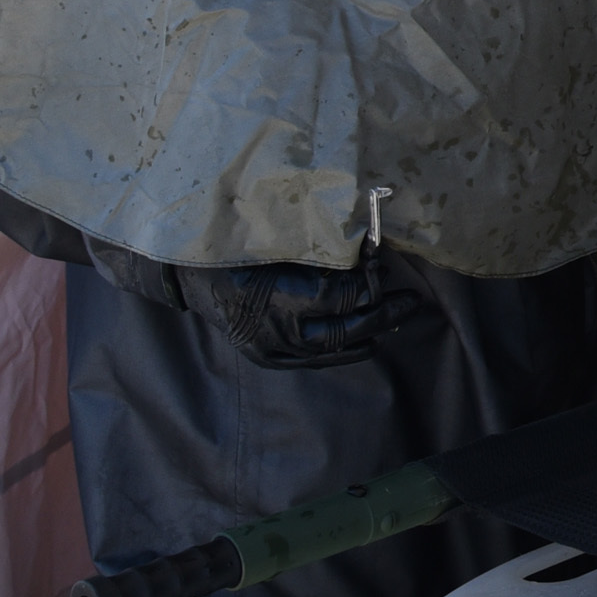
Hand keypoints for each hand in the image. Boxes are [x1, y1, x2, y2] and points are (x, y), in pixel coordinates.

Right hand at [173, 252, 429, 368]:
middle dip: (381, 313)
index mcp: (272, 294)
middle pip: (341, 328)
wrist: (186, 274)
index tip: (383, 262)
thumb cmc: (229, 244)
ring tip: (397, 315)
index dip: (367, 282)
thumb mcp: (270, 235)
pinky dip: (345, 352)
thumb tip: (363, 247)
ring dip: (369, 332)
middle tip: (410, 299)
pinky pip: (315, 361)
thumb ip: (314, 245)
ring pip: (332, 348)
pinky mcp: (267, 358)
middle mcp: (272, 328)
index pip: (337, 297)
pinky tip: (368, 341)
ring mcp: (269, 348)